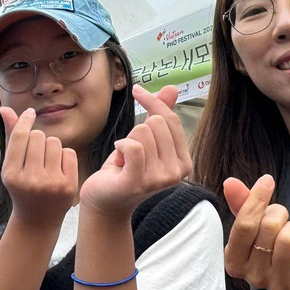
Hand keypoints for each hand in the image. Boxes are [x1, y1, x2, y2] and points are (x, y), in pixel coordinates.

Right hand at [0, 107, 77, 229]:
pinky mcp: (68, 186)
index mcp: (11, 174)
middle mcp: (30, 179)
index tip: (30, 112)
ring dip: (51, 147)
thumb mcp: (11, 166)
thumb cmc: (22, 187)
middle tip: (36, 156)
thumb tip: (6, 108)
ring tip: (47, 162)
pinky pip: (69, 152)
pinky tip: (58, 169)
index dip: (25, 120)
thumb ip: (11, 136)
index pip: (20, 137)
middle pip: (38, 137)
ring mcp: (50, 184)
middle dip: (38, 140)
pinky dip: (64, 156)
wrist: (37, 220)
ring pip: (55, 142)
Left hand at [80, 85, 191, 218]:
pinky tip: (118, 160)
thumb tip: (173, 88)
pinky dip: (120, 146)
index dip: (152, 101)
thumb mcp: (145, 140)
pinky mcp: (138, 182)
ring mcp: (158, 179)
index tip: (137, 90)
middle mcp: (176, 173)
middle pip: (156, 123)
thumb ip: (160, 114)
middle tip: (130, 153)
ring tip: (124, 161)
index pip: (170, 119)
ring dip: (126, 142)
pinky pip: (132, 146)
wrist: (105, 201)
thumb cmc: (125, 169)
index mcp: (184, 162)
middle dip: (136, 131)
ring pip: (142, 132)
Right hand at [223, 176, 289, 289]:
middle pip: (269, 227)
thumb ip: (241, 204)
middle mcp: (253, 277)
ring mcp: (279, 284)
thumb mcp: (253, 227)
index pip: (244, 225)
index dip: (256, 199)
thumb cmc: (269, 246)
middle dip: (279, 214)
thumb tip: (230, 182)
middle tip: (280, 220)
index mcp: (234, 261)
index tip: (266, 181)